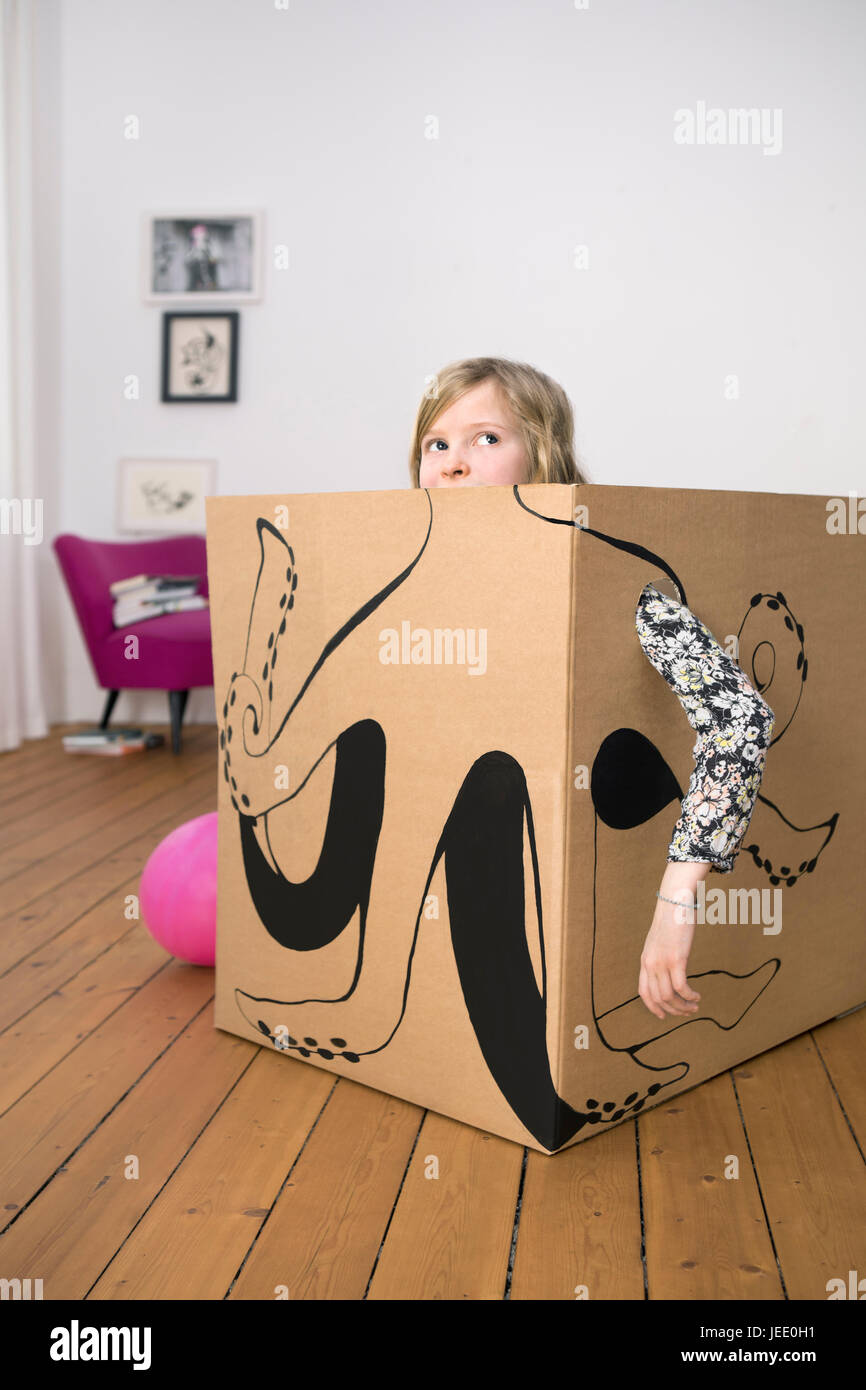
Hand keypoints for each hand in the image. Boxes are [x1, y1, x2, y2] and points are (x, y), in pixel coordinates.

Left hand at [639, 862, 707, 1018]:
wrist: (675, 901)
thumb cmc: (671, 919)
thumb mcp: (659, 940)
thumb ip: (660, 955)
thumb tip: (669, 967)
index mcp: (645, 960)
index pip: (643, 992)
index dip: (653, 1007)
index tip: (664, 1016)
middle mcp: (650, 964)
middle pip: (657, 998)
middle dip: (673, 1010)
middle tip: (687, 1013)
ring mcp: (662, 962)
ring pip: (669, 996)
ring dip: (683, 1007)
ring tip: (695, 1007)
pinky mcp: (676, 959)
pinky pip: (681, 987)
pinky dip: (690, 996)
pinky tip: (697, 996)